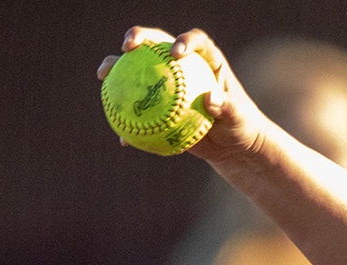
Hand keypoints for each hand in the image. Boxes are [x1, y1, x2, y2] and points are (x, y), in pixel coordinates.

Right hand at [96, 27, 267, 163]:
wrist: (234, 145)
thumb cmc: (242, 126)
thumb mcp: (240, 120)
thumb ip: (228, 108)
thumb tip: (210, 99)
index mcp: (207, 61)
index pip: (196, 41)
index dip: (184, 41)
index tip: (175, 52)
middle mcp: (184, 65)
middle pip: (158, 43)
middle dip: (140, 37)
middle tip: (127, 46)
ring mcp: (167, 81)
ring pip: (138, 69)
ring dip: (117, 67)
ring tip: (104, 75)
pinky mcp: (158, 102)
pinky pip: (138, 106)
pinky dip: (128, 118)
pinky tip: (122, 136)